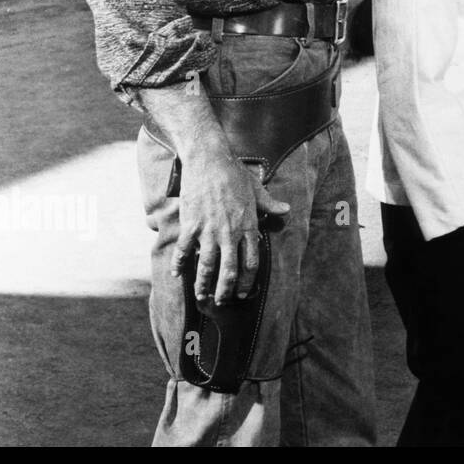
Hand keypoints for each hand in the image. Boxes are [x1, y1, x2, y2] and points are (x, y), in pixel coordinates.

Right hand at [171, 150, 290, 304]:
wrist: (210, 161)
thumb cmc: (234, 174)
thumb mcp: (256, 189)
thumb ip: (270, 204)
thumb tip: (286, 210)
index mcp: (248, 226)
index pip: (251, 261)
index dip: (247, 280)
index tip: (243, 292)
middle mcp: (230, 232)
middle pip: (229, 270)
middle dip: (226, 290)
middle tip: (222, 302)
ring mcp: (209, 230)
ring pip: (207, 265)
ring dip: (203, 284)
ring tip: (202, 296)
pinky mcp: (191, 224)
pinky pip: (184, 250)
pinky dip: (180, 264)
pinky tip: (177, 275)